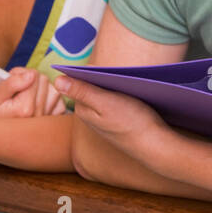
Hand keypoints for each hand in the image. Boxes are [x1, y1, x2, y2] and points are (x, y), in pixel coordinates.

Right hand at [0, 68, 68, 118]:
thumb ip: (11, 83)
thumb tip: (31, 74)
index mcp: (25, 109)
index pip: (35, 76)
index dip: (21, 73)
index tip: (10, 80)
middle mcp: (38, 117)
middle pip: (45, 82)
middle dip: (31, 80)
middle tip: (16, 89)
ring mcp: (46, 122)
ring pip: (54, 91)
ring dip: (41, 89)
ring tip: (25, 96)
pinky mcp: (50, 125)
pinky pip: (60, 104)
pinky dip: (50, 100)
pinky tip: (36, 103)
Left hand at [56, 74, 171, 166]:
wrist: (154, 145)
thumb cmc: (131, 122)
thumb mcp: (105, 102)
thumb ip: (81, 91)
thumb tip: (56, 79)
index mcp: (83, 110)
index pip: (80, 83)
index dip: (91, 72)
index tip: (105, 68)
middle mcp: (91, 117)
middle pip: (92, 89)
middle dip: (102, 79)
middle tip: (118, 75)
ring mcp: (105, 121)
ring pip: (105, 97)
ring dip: (114, 87)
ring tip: (127, 83)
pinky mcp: (118, 123)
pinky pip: (116, 104)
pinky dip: (122, 97)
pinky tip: (133, 96)